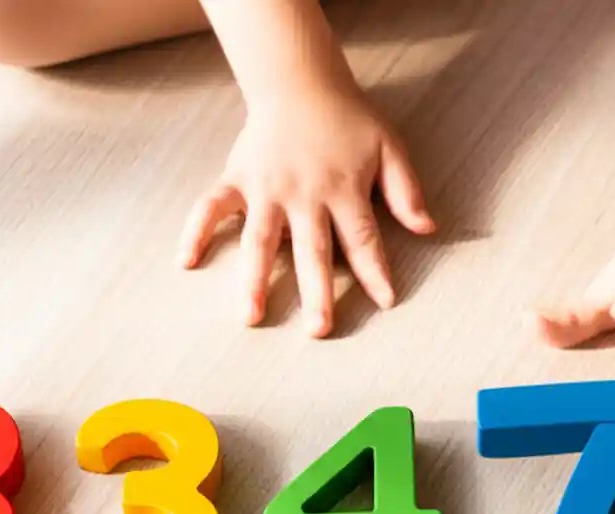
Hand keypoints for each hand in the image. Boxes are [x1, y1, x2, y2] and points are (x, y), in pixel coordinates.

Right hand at [179, 85, 434, 337]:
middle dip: (317, 293)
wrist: (299, 81)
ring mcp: (266, 189)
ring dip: (254, 280)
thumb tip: (428, 229)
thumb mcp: (389, 148)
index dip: (375, 271)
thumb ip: (406, 191)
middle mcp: (303, 195)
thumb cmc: (347, 118)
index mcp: (343, 189)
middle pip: (311, 252)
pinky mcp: (236, 179)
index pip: (363, 239)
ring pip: (259, 241)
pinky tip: (186, 262)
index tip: (386, 301)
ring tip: (251, 317)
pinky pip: (210, 207)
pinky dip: (195, 232)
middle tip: (319, 330)